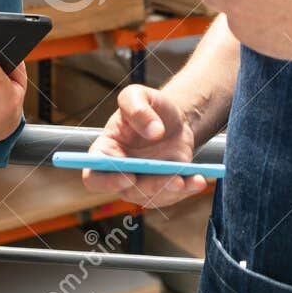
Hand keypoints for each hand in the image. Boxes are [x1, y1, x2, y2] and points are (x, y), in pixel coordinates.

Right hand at [82, 85, 207, 206]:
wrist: (173, 119)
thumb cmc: (149, 107)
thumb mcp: (139, 95)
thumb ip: (139, 108)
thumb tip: (154, 131)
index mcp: (105, 152)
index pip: (93, 175)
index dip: (107, 181)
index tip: (128, 175)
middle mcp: (119, 173)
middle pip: (128, 190)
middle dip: (149, 186)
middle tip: (169, 178)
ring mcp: (141, 184)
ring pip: (152, 197)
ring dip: (169, 190)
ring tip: (186, 179)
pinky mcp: (162, 188)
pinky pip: (171, 196)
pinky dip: (186, 189)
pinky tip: (198, 180)